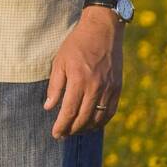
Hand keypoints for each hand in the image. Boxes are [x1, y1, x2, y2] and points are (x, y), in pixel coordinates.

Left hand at [45, 6, 123, 138]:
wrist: (103, 31)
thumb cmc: (76, 44)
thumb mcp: (59, 61)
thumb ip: (55, 86)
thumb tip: (49, 107)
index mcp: (78, 80)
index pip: (68, 111)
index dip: (61, 126)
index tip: (55, 134)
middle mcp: (95, 87)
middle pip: (83, 118)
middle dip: (71, 130)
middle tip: (63, 135)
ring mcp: (109, 88)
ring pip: (98, 118)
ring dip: (86, 128)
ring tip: (75, 131)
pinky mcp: (117, 88)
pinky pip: (110, 111)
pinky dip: (102, 121)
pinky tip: (93, 124)